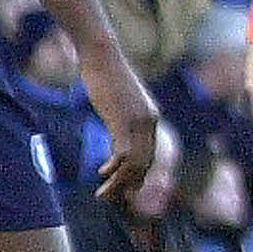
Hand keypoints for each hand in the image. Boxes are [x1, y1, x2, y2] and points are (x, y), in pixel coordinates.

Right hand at [83, 42, 160, 202]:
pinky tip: (101, 174)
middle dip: (128, 184)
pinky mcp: (123, 120)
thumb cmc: (106, 74)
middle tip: (111, 197)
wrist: (102, 54)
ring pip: (133, 163)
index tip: (125, 188)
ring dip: (118, 182)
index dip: (137, 174)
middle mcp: (150, 122)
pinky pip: (122, 153)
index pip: (148, 154)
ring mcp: (138, 122)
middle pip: (143, 163)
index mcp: (150, 117)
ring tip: (103, 194)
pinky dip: (113, 168)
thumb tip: (117, 128)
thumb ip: (122, 117)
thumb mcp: (119, 100)